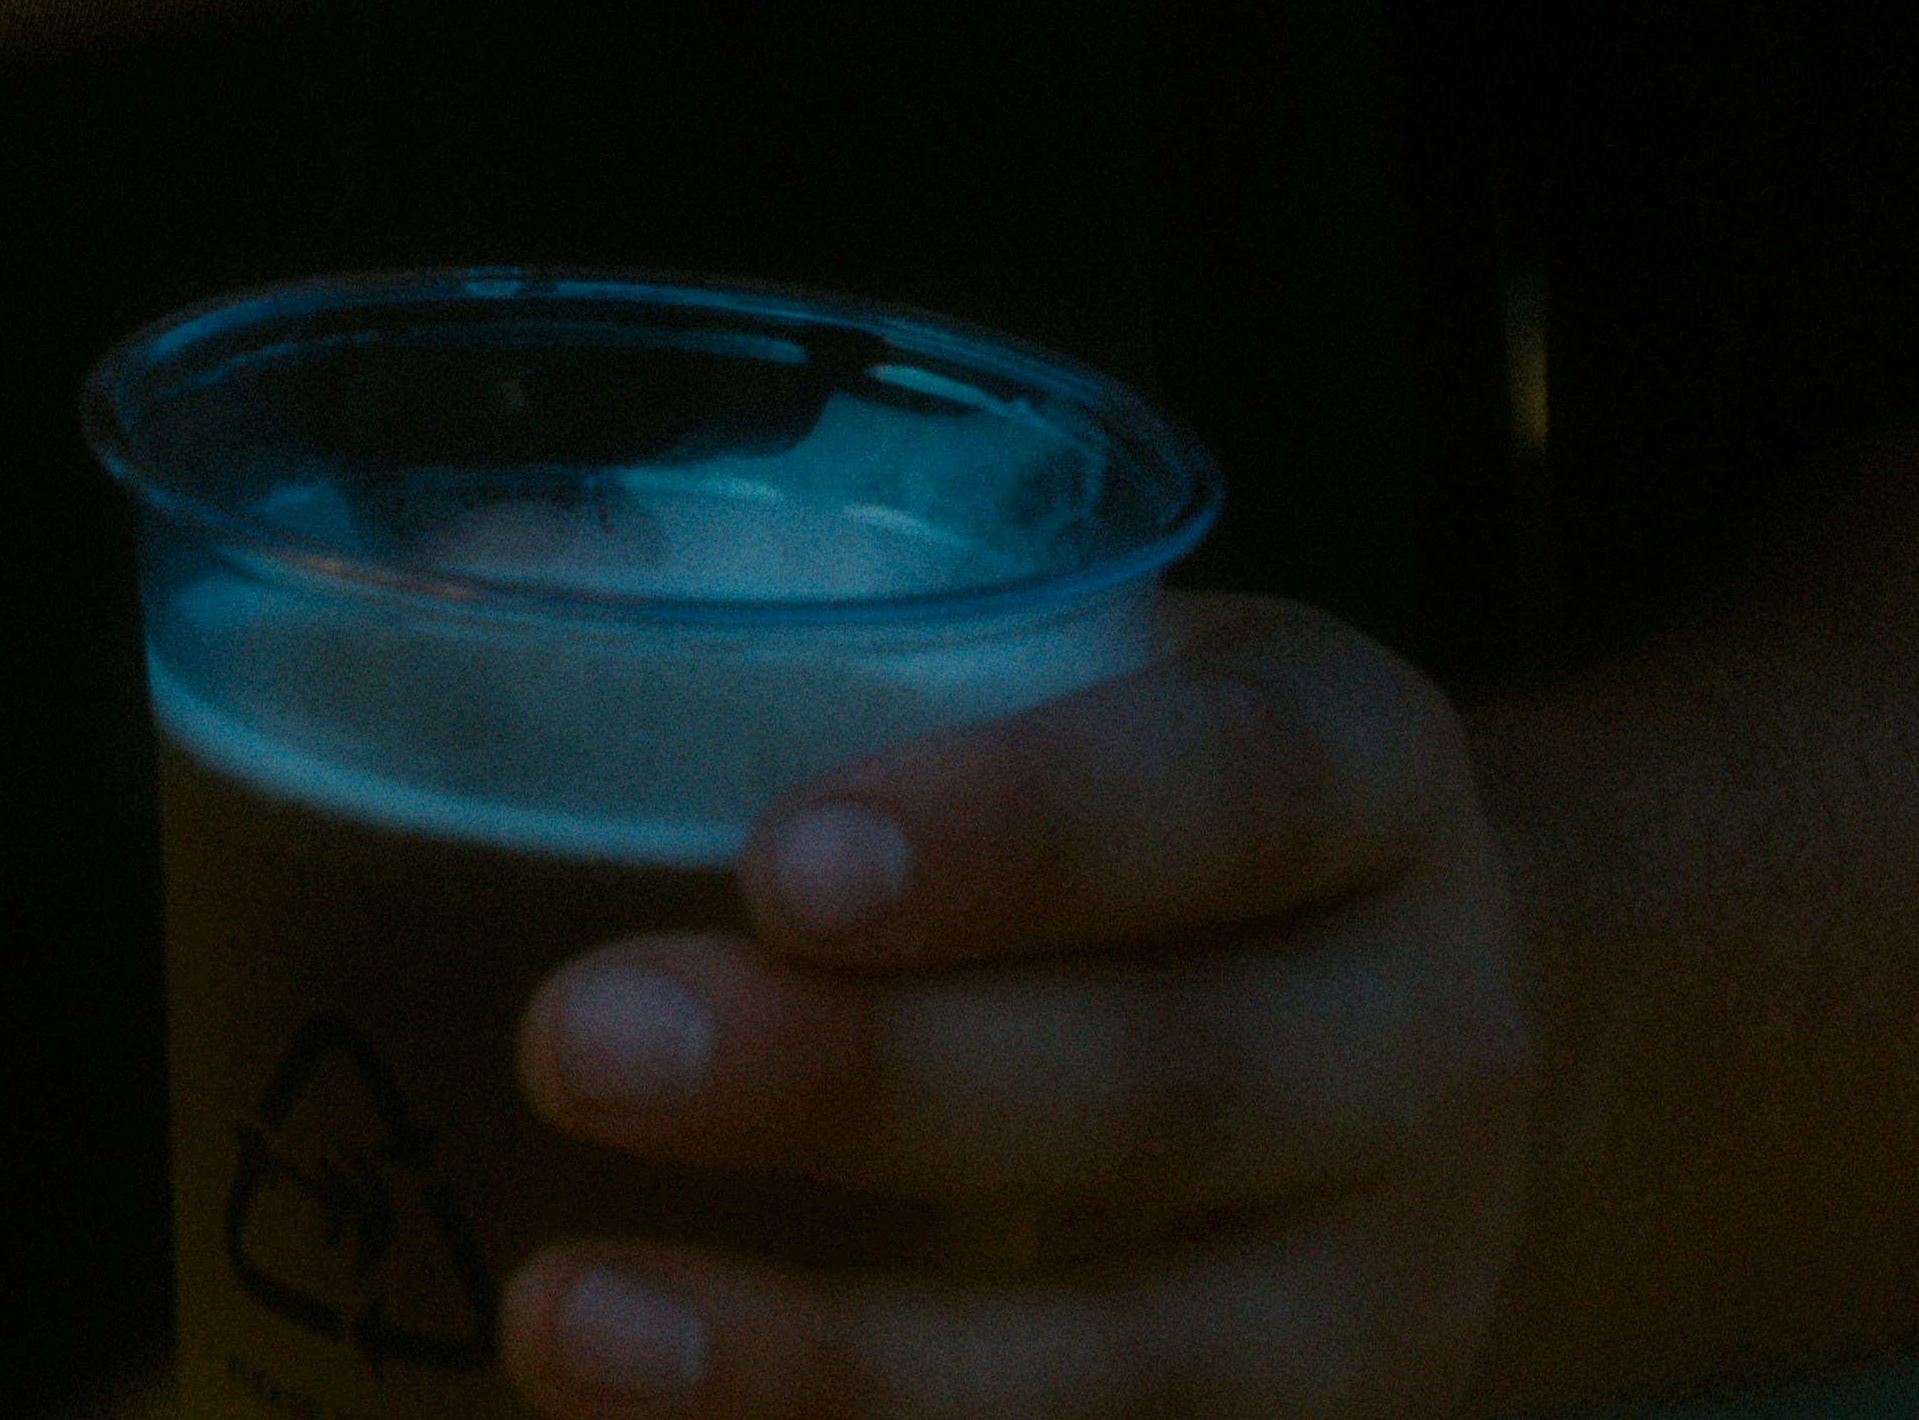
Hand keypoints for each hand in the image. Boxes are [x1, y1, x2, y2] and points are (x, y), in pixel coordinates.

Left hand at [498, 594, 1538, 1419]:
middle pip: (1164, 1084)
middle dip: (859, 1089)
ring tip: (564, 1322)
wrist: (1431, 1048)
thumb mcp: (1092, 666)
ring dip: (835, 1368)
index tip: (779, 863)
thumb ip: (828, 619)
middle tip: (577, 1047)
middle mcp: (1425, 1044)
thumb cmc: (1158, 814)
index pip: (1226, 788)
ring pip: (1136, 1370)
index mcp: (1368, 777)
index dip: (1018, 831)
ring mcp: (1390, 1298)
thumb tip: (488, 577)